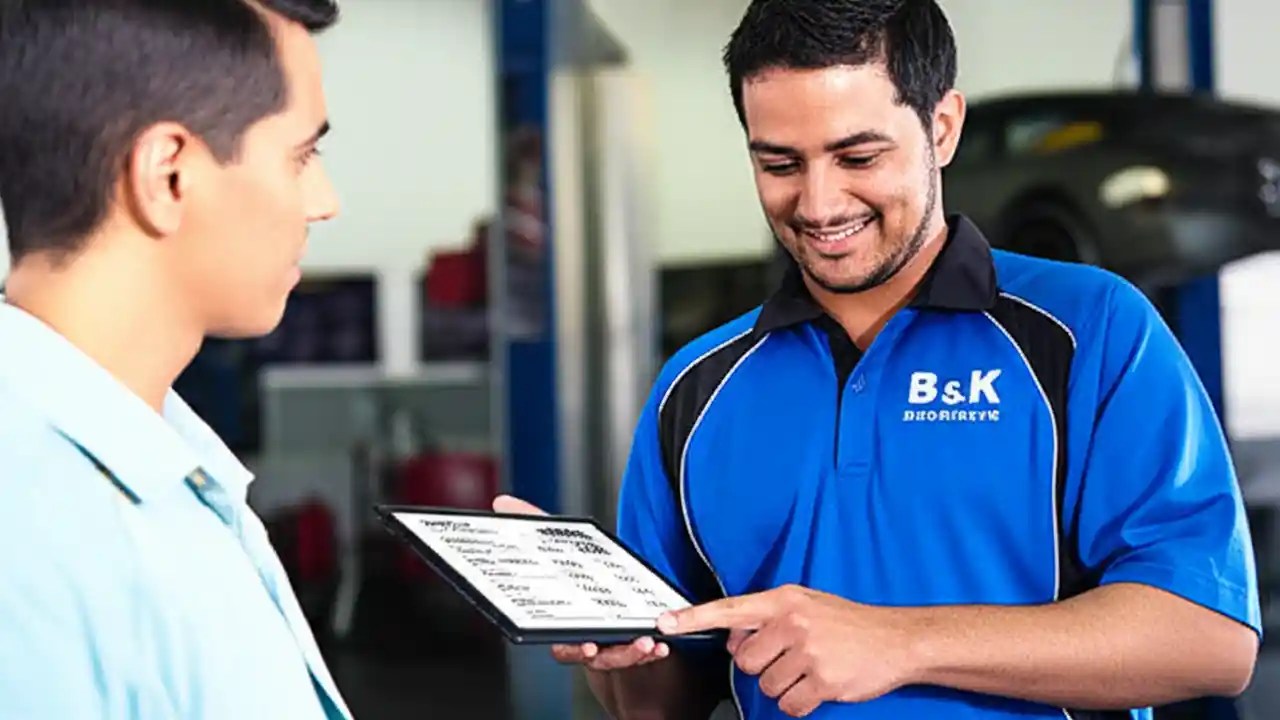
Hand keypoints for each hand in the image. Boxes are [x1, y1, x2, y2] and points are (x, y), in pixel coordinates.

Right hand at [491, 495, 670, 671]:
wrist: (608, 587)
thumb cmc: (576, 571)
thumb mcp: (559, 545)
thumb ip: (534, 523)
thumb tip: (503, 503)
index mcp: (567, 623)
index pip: (564, 643)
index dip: (573, 647)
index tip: (587, 644)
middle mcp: (587, 639)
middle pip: (594, 656)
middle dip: (607, 654)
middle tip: (620, 646)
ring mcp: (610, 646)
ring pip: (619, 659)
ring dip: (632, 654)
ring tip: (646, 641)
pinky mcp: (632, 646)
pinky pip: (640, 656)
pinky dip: (650, 652)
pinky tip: (661, 644)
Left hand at [657, 584, 919, 716]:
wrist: (895, 640)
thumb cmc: (848, 623)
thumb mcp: (806, 606)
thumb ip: (768, 618)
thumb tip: (734, 639)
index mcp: (785, 600)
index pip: (730, 609)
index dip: (694, 618)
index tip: (666, 623)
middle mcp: (793, 622)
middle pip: (745, 660)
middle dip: (762, 666)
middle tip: (791, 657)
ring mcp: (809, 652)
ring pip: (765, 685)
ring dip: (784, 685)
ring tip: (810, 668)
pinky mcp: (823, 681)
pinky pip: (789, 704)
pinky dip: (801, 702)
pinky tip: (819, 685)